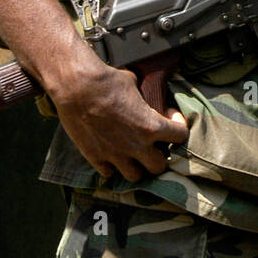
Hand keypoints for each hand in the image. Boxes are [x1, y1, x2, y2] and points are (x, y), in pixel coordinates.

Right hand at [46, 43, 187, 182]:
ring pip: (135, 176)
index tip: (170, 119)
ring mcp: (115, 155)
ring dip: (136, 166)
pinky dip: (111, 166)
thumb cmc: (107, 80)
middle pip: (159, 166)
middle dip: (158, 156)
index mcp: (151, 126)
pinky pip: (109, 173)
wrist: (77, 87)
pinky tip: (110, 154)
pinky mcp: (95, 157)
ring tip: (132, 155)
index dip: (178, 127)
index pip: (181, 136)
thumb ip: (143, 99)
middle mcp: (137, 146)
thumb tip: (145, 98)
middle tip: (153, 145)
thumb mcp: (135, 84)